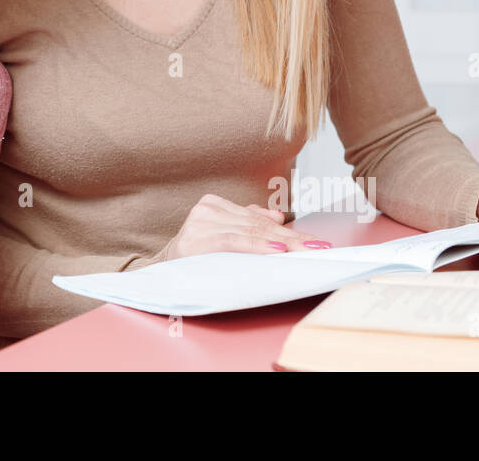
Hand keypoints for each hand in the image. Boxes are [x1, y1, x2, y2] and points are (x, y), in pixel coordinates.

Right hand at [159, 194, 331, 261]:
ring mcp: (199, 222)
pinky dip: (256, 246)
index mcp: (215, 205)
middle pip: (258, 226)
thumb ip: (247, 225)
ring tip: (303, 251)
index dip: (290, 232)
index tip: (316, 243)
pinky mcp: (193, 238)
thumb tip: (278, 218)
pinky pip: (232, 241)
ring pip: (248, 232)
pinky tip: (276, 250)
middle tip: (317, 249)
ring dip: (280, 243)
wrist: (160, 274)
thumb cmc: (195, 259)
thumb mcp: (223, 238)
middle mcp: (206, 209)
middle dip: (291, 240)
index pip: (260, 221)